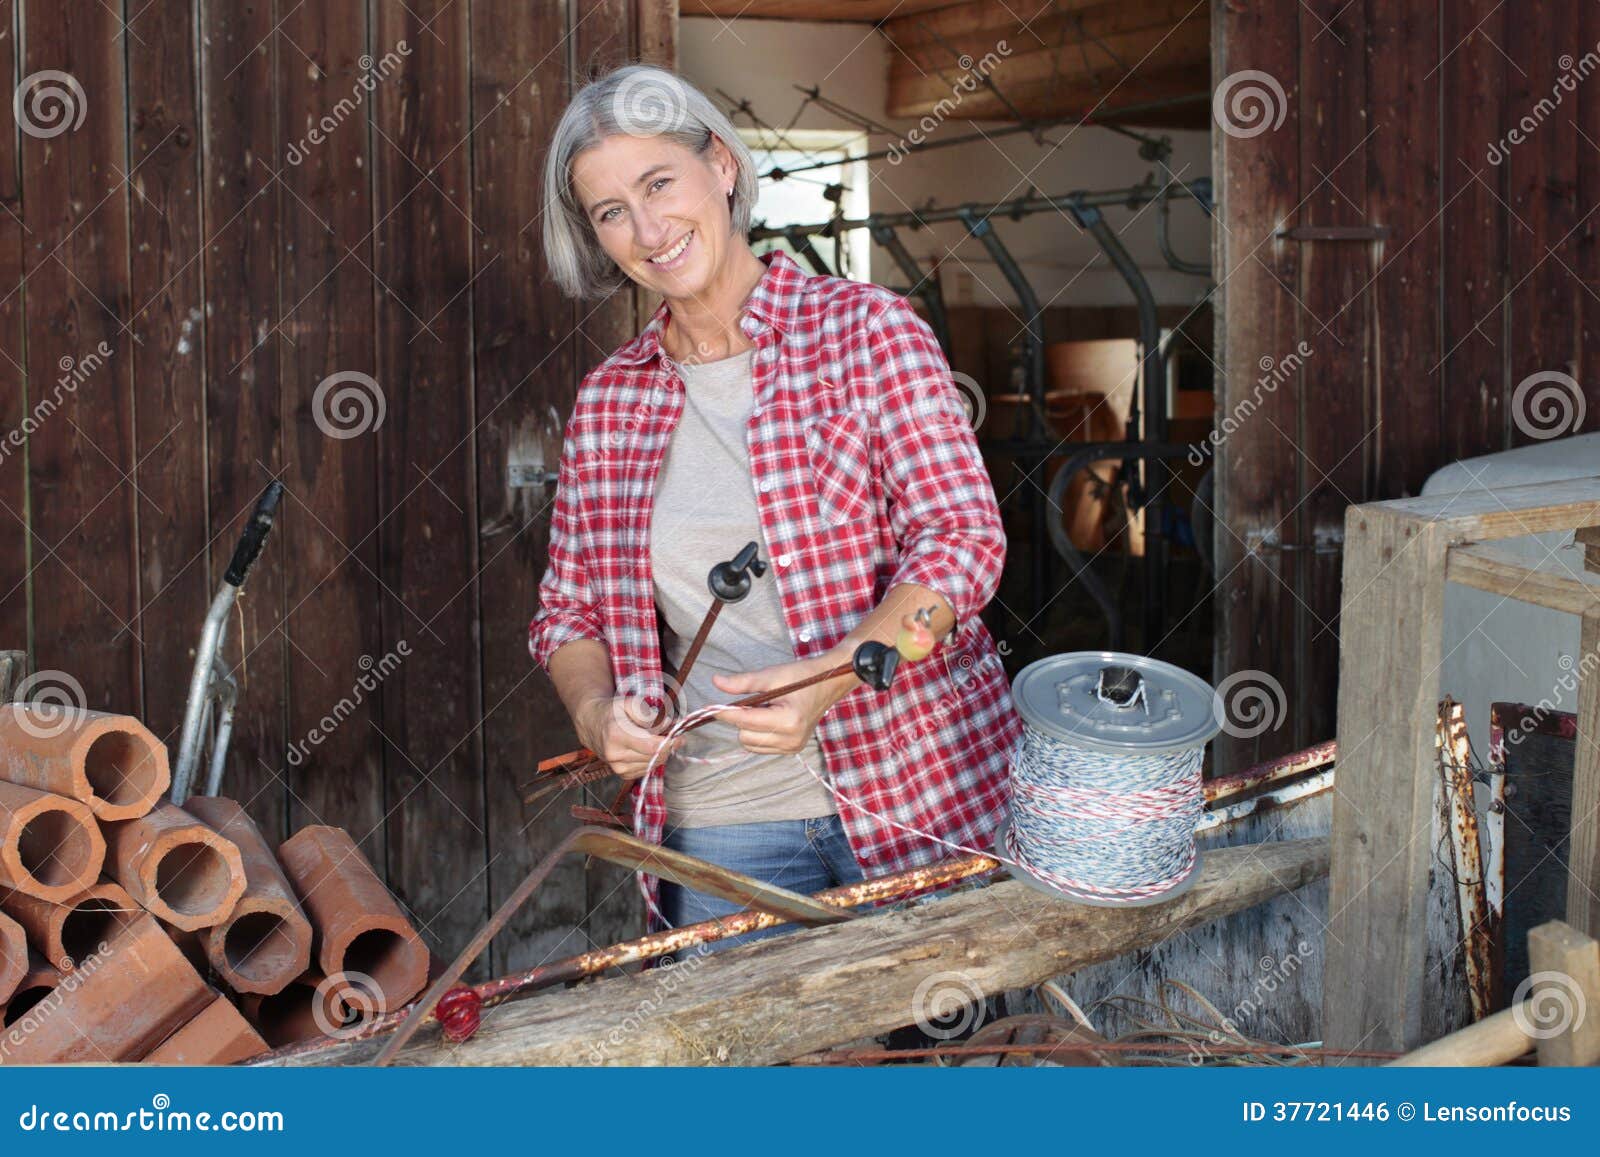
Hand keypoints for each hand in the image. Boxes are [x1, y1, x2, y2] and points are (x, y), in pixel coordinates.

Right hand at [574, 694, 680, 781]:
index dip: (670, 743)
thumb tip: (668, 724)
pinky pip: (647, 769)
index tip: (680, 736)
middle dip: (668, 746)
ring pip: (653, 764)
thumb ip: (649, 714)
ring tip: (657, 739)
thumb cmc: (612, 711)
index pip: (652, 747)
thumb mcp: (629, 703)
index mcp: (617, 735)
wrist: (591, 724)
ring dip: (661, 753)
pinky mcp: (622, 774)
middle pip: (654, 756)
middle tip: (671, 734)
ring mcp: (618, 767)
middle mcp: (616, 755)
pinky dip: (652, 759)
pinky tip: (648, 748)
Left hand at [710, 657, 847, 754]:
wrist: (828, 684)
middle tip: (753, 701)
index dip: (725, 712)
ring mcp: (792, 747)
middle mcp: (791, 739)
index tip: (711, 707)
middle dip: (742, 718)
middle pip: (744, 735)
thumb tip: (716, 682)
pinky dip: (758, 734)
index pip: (745, 721)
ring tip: (765, 709)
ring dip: (749, 727)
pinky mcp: (792, 750)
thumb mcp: (772, 675)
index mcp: (788, 720)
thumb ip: (743, 682)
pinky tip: (770, 718)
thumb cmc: (802, 677)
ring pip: (750, 744)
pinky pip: (761, 747)